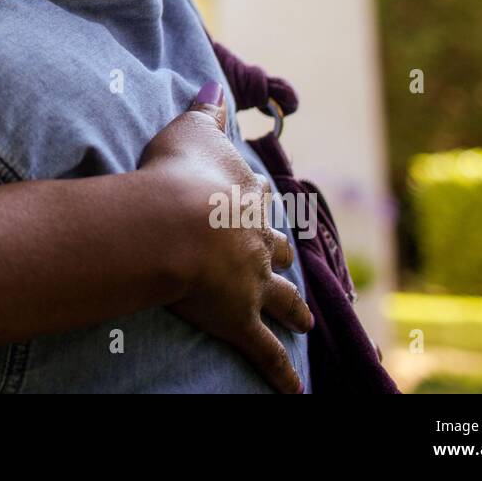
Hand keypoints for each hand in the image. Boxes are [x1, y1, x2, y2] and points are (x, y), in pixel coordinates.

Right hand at [139, 82, 312, 393]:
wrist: (175, 220)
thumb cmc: (176, 172)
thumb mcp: (190, 129)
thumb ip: (205, 109)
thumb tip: (214, 87)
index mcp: (244, 195)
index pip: (254, 196)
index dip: (255, 200)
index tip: (259, 202)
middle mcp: (256, 237)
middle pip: (275, 247)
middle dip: (282, 256)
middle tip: (290, 263)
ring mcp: (253, 281)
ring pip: (281, 297)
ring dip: (295, 309)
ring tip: (307, 322)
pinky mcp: (242, 319)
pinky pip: (265, 351)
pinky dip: (281, 374)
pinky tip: (296, 393)